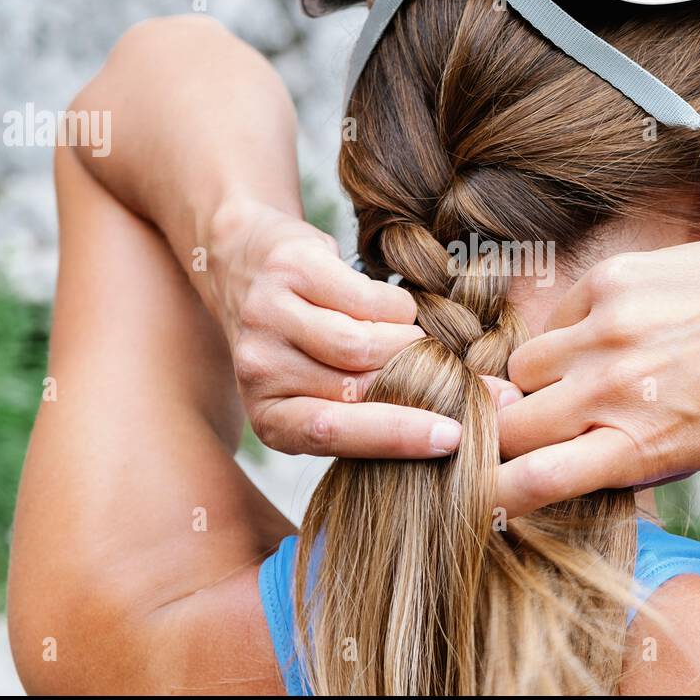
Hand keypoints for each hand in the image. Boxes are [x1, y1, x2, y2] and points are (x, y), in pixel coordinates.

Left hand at [208, 197, 469, 458]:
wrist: (245, 264)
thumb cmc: (301, 344)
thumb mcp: (322, 395)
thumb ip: (369, 418)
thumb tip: (455, 433)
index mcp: (270, 419)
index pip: (331, 433)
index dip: (396, 436)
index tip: (451, 436)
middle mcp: (258, 371)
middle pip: (358, 387)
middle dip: (416, 383)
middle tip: (444, 374)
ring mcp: (268, 317)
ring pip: (363, 344)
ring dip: (405, 342)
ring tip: (409, 339)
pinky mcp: (291, 269)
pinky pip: (367, 299)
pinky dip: (397, 307)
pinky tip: (391, 309)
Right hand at [496, 238, 699, 515]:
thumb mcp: (693, 450)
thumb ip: (621, 461)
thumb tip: (551, 467)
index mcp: (640, 445)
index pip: (537, 479)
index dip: (496, 492)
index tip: (486, 492)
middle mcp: (615, 390)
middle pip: (510, 425)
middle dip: (510, 433)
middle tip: (531, 426)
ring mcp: (607, 332)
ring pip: (520, 369)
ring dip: (537, 381)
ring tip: (582, 374)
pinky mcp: (608, 282)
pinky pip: (555, 320)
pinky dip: (570, 334)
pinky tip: (611, 332)